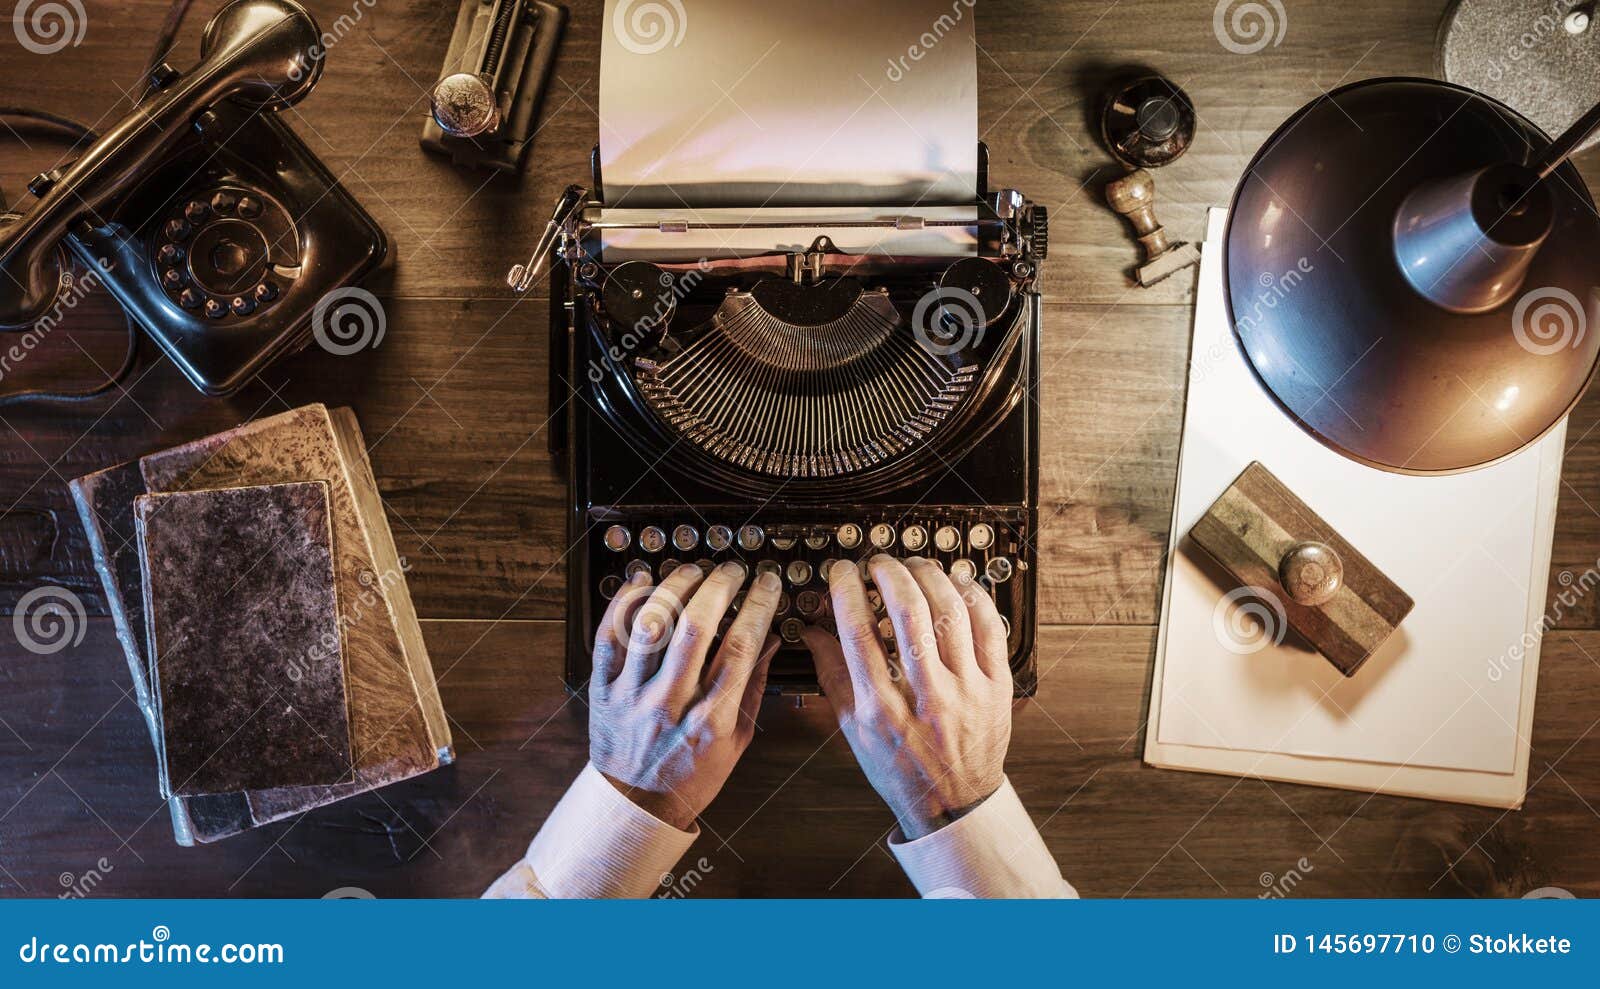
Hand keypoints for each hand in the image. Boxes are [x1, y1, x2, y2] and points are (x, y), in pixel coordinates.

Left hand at [588, 561, 781, 830]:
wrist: (636, 805)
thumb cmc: (692, 775)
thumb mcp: (737, 740)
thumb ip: (755, 687)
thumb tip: (771, 638)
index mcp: (711, 720)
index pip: (741, 648)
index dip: (757, 606)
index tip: (766, 583)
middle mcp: (670, 705)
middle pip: (696, 629)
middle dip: (719, 587)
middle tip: (731, 571)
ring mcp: (632, 697)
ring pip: (651, 626)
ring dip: (675, 587)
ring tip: (692, 572)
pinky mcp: (603, 691)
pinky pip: (608, 638)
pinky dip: (624, 604)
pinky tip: (643, 583)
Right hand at [802, 555, 1012, 839]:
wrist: (956, 801)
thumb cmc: (901, 768)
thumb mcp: (854, 730)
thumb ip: (833, 675)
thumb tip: (812, 630)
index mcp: (883, 710)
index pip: (859, 634)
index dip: (848, 591)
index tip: (843, 572)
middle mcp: (927, 698)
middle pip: (909, 613)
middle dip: (890, 573)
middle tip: (879, 562)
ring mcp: (967, 690)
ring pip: (950, 612)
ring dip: (929, 576)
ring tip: (914, 566)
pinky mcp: (996, 686)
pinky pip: (989, 627)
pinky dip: (972, 596)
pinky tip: (955, 583)